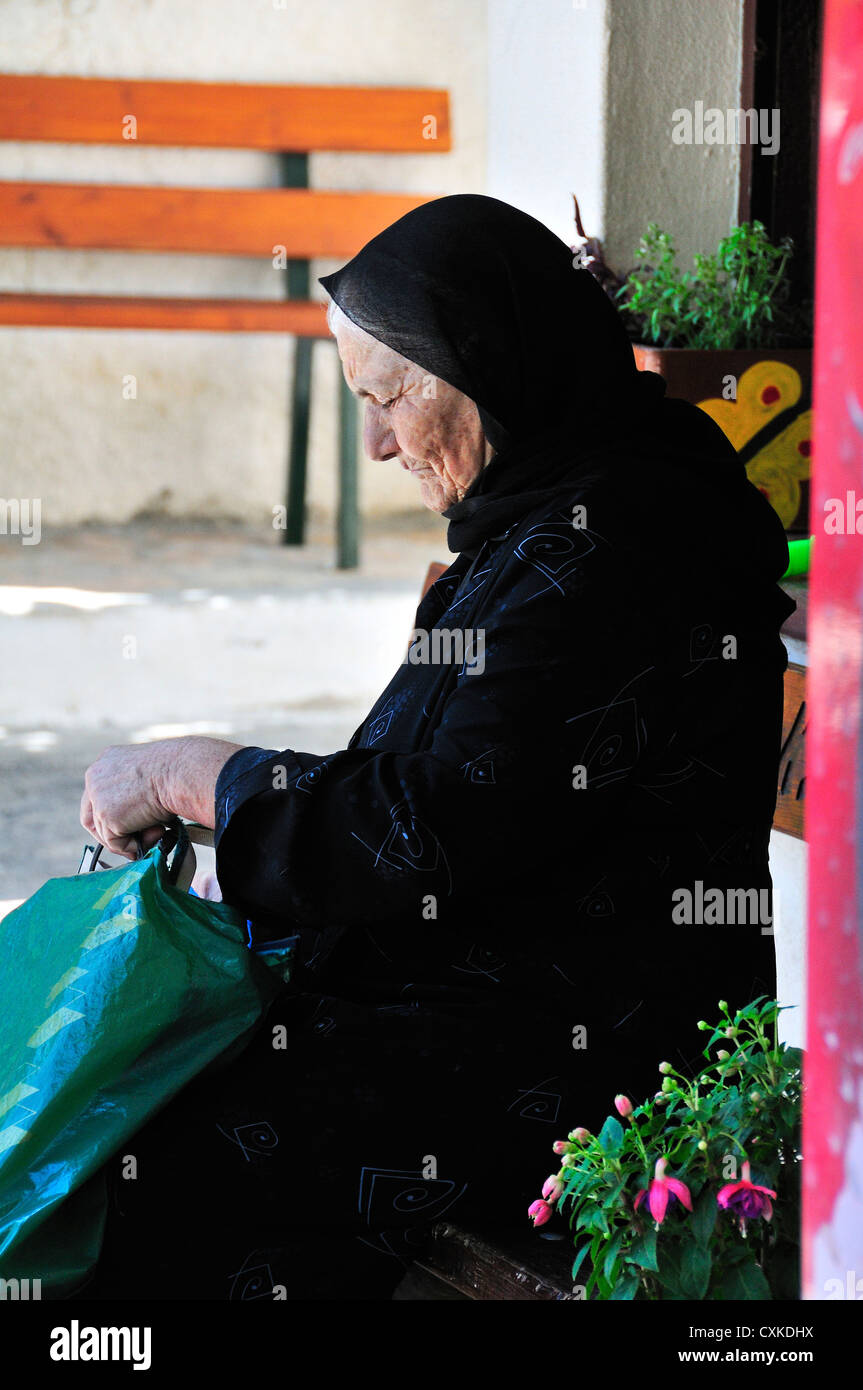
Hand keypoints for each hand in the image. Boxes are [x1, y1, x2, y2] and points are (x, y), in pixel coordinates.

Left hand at [81, 736, 244, 857]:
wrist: (182, 771)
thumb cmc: (178, 770)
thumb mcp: (150, 775)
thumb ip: (135, 792)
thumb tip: (139, 818)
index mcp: (107, 761)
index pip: (97, 796)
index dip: (114, 816)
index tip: (131, 827)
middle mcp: (95, 777)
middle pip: (92, 817)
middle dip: (115, 834)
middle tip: (140, 840)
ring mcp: (98, 797)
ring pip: (106, 833)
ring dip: (132, 839)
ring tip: (159, 831)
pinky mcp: (106, 816)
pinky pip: (116, 843)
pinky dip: (134, 846)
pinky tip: (155, 833)